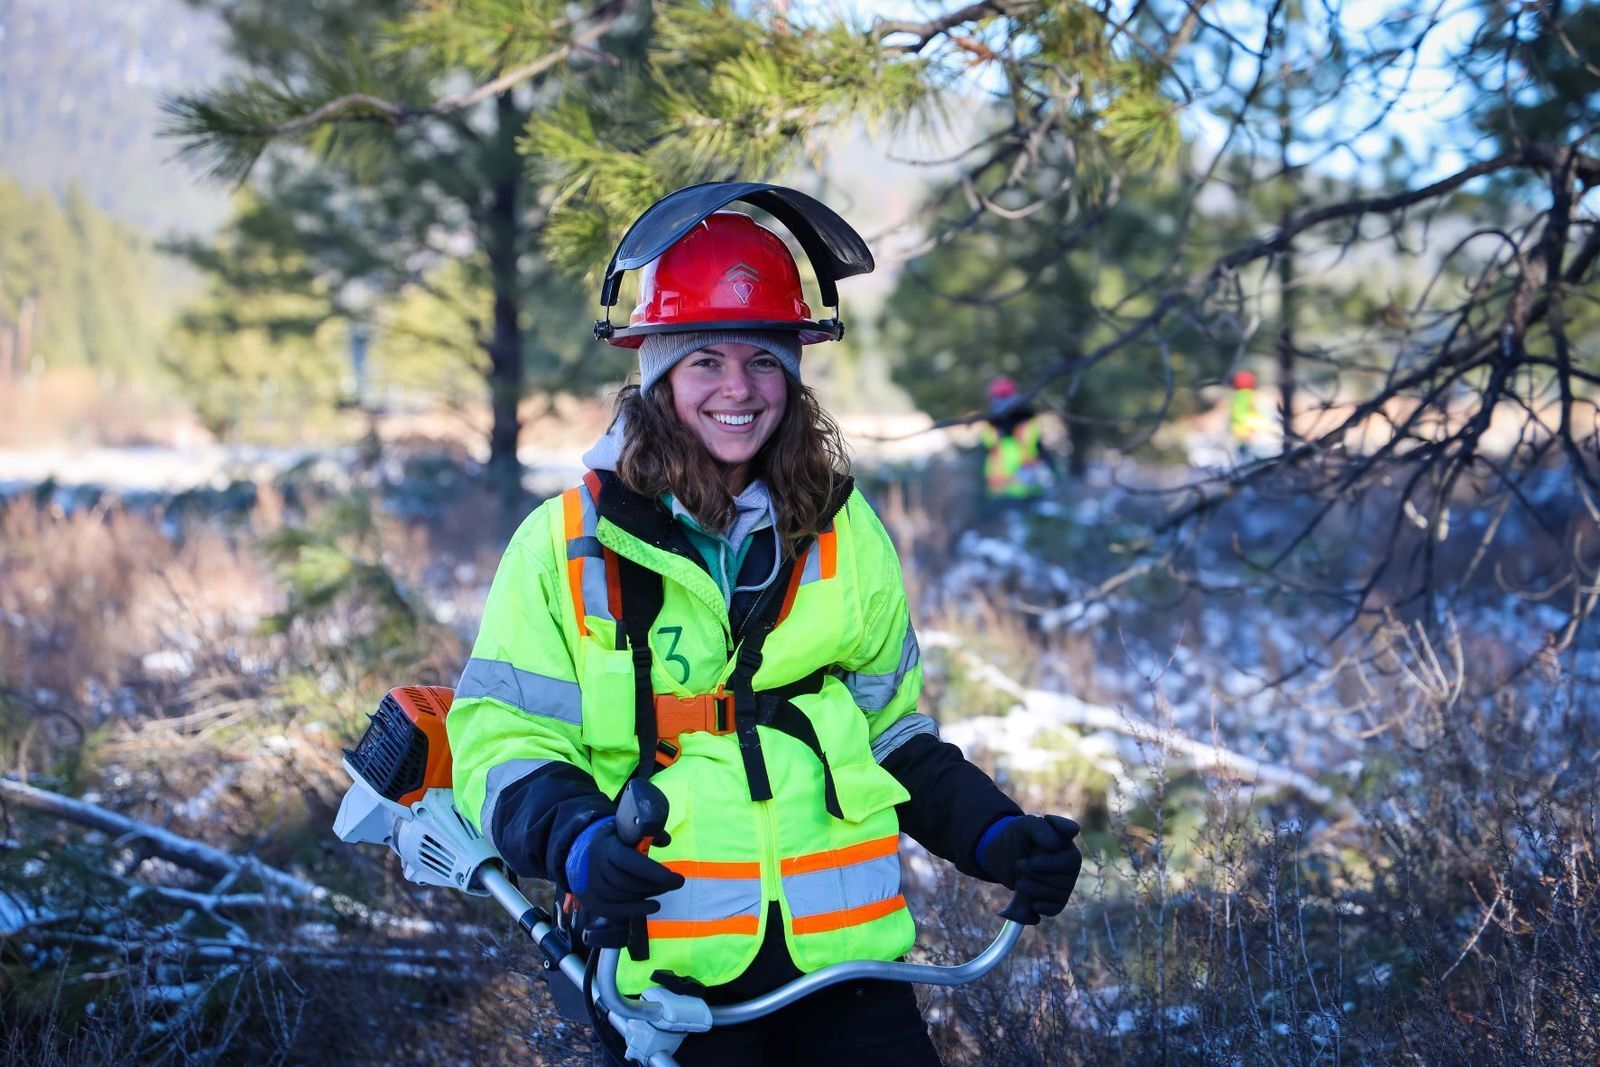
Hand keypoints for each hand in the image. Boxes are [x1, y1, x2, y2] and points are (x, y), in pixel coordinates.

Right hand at [564, 816, 684, 921]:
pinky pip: (614, 911)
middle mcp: (595, 868)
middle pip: (628, 882)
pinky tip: (654, 906)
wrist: (580, 851)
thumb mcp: (626, 829)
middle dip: (656, 884)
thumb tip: (665, 841)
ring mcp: (591, 887)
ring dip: (648, 894)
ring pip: (623, 896)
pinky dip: (636, 910)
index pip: (628, 861)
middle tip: (676, 881)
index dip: (651, 871)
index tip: (672, 877)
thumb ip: (646, 832)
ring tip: (664, 888)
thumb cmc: (612, 839)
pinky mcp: (591, 902)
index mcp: (605, 847)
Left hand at [978, 814, 1081, 924]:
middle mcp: (1070, 861)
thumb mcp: (1023, 826)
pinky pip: (1056, 907)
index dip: (1059, 836)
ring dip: (1035, 887)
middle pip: (1069, 869)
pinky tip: (1034, 904)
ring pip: (1060, 891)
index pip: (1071, 834)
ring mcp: (1065, 881)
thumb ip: (1038, 828)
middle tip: (1020, 864)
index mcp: (1065, 839)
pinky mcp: (1056, 899)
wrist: (1002, 857)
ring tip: (1019, 882)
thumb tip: (1054, 845)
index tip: (1043, 846)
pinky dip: (1045, 907)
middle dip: (1039, 869)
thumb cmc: (1017, 838)